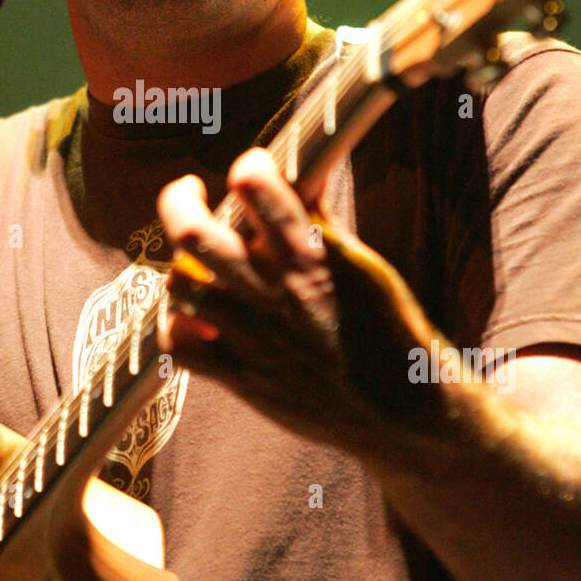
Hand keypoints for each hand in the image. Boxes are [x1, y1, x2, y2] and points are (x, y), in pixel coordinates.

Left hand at [157, 147, 441, 453]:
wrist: (404, 413)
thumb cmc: (391, 331)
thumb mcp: (364, 265)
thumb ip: (320, 221)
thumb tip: (302, 175)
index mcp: (309, 254)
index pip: (254, 185)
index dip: (248, 166)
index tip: (251, 170)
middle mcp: (273, 289)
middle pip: (191, 232)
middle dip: (179, 200)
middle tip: (190, 193)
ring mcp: (252, 335)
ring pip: (178, 284)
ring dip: (181, 266)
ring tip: (195, 263)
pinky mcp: (243, 377)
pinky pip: (179, 345)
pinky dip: (176, 326)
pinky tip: (194, 317)